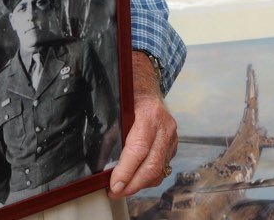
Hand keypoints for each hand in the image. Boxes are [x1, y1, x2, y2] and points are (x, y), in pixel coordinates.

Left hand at [107, 52, 177, 197]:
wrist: (147, 82)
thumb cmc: (129, 91)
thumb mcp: (117, 107)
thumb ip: (110, 132)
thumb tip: (100, 161)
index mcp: (150, 115)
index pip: (139, 150)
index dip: (126, 171)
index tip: (114, 184)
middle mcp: (165, 127)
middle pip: (152, 166)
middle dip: (132, 185)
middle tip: (115, 192)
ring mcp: (172, 137)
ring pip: (159, 170)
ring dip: (140, 184)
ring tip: (122, 188)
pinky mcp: (173, 144)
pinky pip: (162, 167)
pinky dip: (148, 177)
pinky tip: (135, 179)